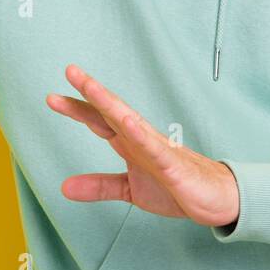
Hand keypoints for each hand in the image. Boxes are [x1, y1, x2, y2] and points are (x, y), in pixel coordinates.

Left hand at [48, 65, 240, 227]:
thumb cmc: (176, 186)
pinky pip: (155, 149)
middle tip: (70, 70)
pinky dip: (142, 135)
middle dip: (91, 92)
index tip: (53, 97)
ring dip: (111, 104)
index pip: (99, 121)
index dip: (77, 109)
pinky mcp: (173, 166)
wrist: (216, 199)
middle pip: (112, 111)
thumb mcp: (130, 190)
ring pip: (131, 122)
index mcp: (130, 143)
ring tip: (92, 87)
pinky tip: (128, 123)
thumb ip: (99, 185)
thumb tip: (64, 188)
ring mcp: (158, 149)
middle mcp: (141, 139)